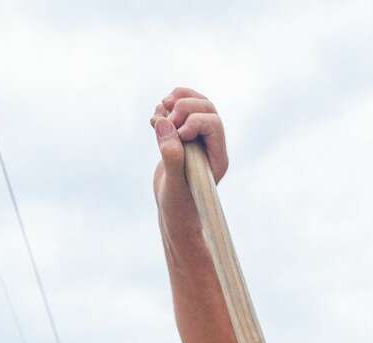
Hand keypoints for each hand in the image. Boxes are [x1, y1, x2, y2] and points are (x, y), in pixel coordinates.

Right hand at [150, 87, 227, 210]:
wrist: (172, 212)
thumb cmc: (178, 207)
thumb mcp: (174, 186)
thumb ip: (172, 157)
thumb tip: (164, 123)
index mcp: (217, 158)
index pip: (214, 124)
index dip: (194, 122)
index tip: (177, 136)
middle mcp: (210, 145)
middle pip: (206, 108)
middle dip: (184, 107)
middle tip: (166, 121)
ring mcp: (197, 139)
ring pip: (194, 103)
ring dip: (176, 100)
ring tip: (159, 112)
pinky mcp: (181, 137)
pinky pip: (180, 109)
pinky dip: (167, 106)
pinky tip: (155, 119)